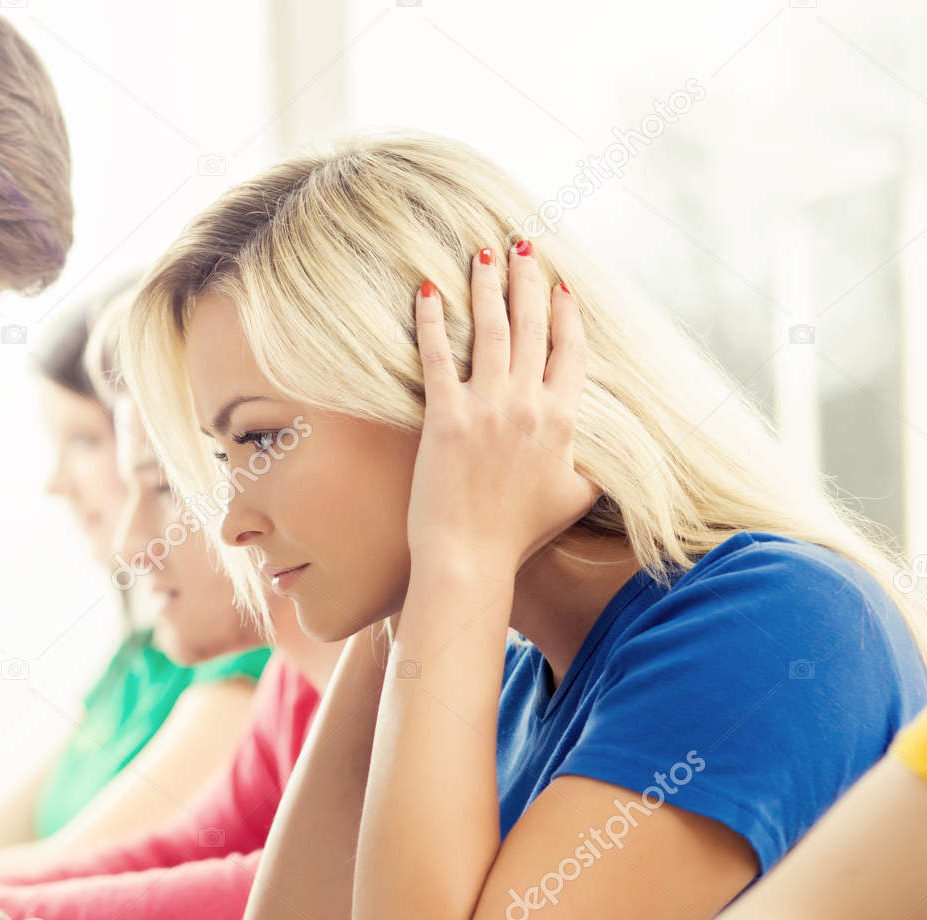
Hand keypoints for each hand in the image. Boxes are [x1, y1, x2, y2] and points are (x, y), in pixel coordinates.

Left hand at [407, 241, 598, 576]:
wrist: (470, 557)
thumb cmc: (520, 534)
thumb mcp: (575, 498)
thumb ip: (594, 466)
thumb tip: (611, 454)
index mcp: (563, 420)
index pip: (571, 350)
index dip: (567, 312)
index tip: (562, 284)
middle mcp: (527, 404)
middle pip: (532, 326)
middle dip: (527, 278)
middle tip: (521, 243)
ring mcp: (485, 407)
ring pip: (491, 330)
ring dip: (486, 285)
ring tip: (482, 251)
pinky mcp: (443, 416)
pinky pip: (437, 356)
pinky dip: (433, 320)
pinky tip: (427, 290)